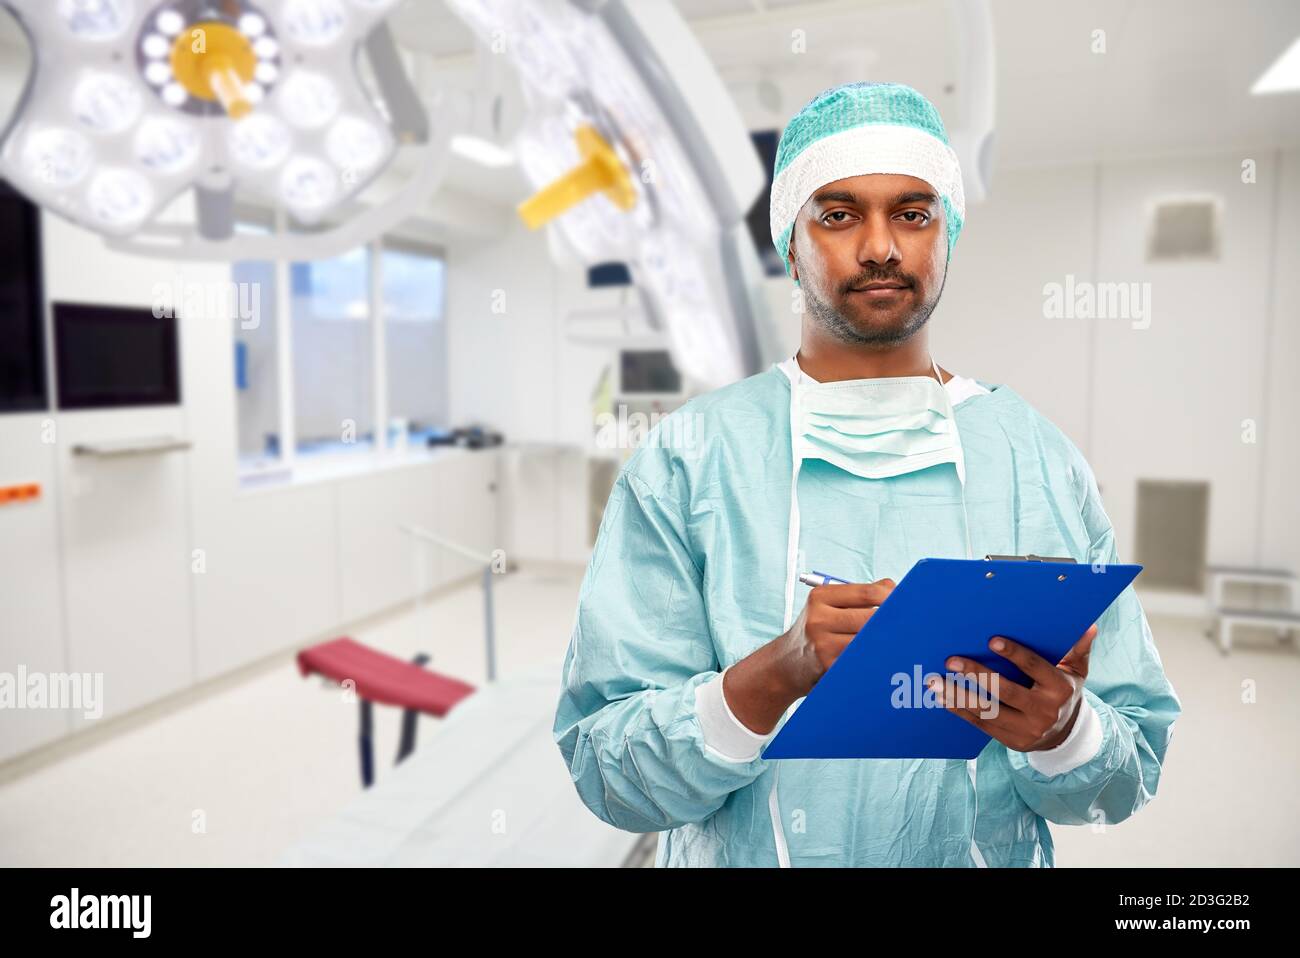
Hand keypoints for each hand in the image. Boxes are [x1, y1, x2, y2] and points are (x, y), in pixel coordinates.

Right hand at [722, 578, 895, 733]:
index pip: (867, 593)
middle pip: (871, 617)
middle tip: (905, 625)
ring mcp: (822, 644)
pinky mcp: (829, 666)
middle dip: (890, 621)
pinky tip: (877, 656)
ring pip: (868, 640)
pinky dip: (873, 656)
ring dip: (884, 641)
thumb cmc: (816, 631)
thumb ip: (859, 595)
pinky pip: (862, 658)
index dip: (891, 597)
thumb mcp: (827, 607)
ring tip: (894, 641)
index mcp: (820, 598)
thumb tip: (893, 587)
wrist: (786, 664)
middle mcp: (818, 619)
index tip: (906, 602)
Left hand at [928, 624, 1098, 752]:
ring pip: (988, 711)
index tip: (991, 640)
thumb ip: (1078, 649)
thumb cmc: (1064, 692)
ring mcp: (1027, 729)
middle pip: (1006, 691)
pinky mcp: (1011, 741)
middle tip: (951, 660)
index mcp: (1059, 689)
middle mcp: (1043, 711)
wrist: (1065, 736)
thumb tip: (1088, 625)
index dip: (1015, 654)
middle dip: (977, 675)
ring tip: (936, 682)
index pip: (1035, 668)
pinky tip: (942, 698)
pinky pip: (981, 724)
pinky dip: (960, 710)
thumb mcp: (1076, 672)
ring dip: (959, 695)